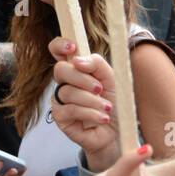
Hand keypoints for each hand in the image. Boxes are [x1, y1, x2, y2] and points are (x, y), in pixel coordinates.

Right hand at [49, 37, 117, 167]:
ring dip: (92, 100)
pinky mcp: (60, 118)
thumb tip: (77, 61)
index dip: (60, 45)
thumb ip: (96, 63)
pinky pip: (71, 110)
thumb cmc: (112, 101)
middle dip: (82, 78)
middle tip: (100, 88)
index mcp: (75, 68)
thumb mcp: (110, 78)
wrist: (117, 130)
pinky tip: (102, 118)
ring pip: (68, 92)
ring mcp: (60, 100)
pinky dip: (90, 113)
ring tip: (107, 108)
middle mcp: (64, 82)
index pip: (57, 50)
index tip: (72, 47)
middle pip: (60, 70)